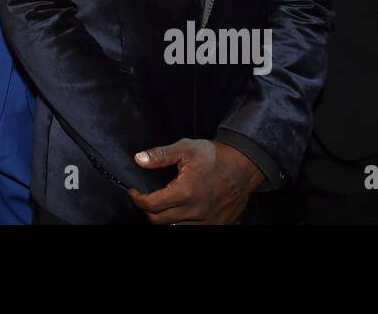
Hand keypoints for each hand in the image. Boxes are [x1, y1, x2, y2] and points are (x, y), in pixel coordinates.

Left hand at [128, 138, 263, 224]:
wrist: (243, 166)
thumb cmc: (215, 156)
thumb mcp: (186, 148)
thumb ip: (160, 155)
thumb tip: (138, 159)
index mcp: (185, 192)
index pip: (151, 205)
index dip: (137, 199)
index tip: (134, 192)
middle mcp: (195, 211)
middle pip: (159, 221)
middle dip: (147, 210)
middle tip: (145, 198)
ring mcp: (206, 221)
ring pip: (174, 228)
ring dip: (163, 218)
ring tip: (161, 205)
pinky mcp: (215, 225)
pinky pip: (191, 229)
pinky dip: (181, 223)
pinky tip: (179, 211)